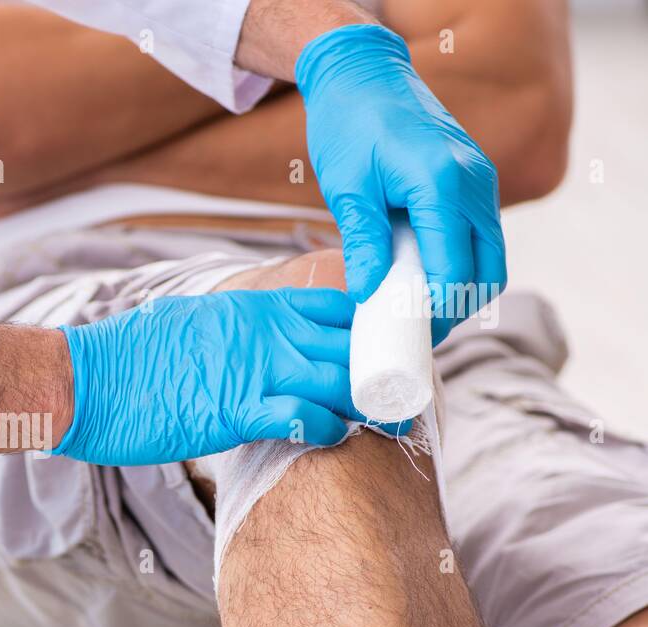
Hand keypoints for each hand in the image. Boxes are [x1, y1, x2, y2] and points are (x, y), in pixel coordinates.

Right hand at [52, 288, 371, 466]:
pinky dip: (329, 427)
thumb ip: (235, 330)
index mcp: (252, 306)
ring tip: (383, 421)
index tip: (382, 354)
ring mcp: (250, 369)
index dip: (368, 330)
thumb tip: (259, 344)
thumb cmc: (130, 358)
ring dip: (368, 404)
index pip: (336, 306)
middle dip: (384, 370)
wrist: (85, 381)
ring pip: (338, 379)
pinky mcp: (234, 411)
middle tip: (401, 395)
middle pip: (349, 345)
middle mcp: (261, 331)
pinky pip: (304, 416)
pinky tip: (333, 436)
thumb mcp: (193, 322)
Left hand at [295, 24, 506, 342]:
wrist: (364, 76)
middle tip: (418, 336)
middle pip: (488, 269)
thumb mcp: (346, 187)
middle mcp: (473, 183)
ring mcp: (480, 181)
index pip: (453, 267)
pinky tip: (425, 282)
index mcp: (442, 183)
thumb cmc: (349, 125)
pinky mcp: (475, 181)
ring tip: (420, 315)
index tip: (407, 338)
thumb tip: (369, 293)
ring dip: (464, 289)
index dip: (434, 310)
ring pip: (491, 255)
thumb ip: (363, 241)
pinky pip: (480, 235)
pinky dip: (462, 264)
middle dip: (458, 308)